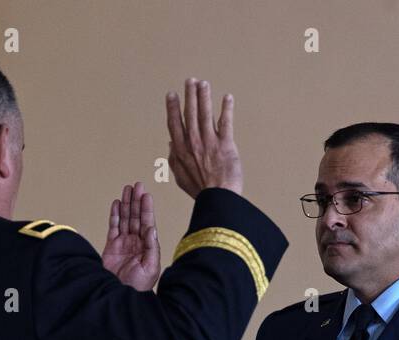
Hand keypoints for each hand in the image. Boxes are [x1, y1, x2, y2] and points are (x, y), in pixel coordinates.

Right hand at [100, 182, 159, 291]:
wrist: (119, 296)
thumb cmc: (138, 287)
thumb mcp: (150, 269)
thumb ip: (151, 248)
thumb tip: (151, 230)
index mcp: (148, 247)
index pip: (148, 223)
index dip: (146, 208)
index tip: (146, 194)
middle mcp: (137, 243)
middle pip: (137, 217)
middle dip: (137, 201)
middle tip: (137, 185)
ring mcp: (124, 244)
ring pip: (126, 219)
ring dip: (127, 204)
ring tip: (127, 189)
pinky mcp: (112, 247)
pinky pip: (113, 227)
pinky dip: (115, 215)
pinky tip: (117, 204)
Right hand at [165, 78, 242, 197]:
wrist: (218, 199)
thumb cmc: (201, 191)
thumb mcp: (181, 178)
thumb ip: (174, 160)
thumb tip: (171, 144)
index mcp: (181, 151)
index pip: (175, 124)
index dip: (173, 108)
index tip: (171, 95)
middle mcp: (193, 143)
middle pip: (190, 114)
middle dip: (189, 95)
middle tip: (190, 81)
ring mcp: (209, 142)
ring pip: (205, 114)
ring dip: (204, 96)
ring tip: (203, 83)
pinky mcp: (225, 145)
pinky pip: (226, 122)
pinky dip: (226, 109)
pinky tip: (227, 98)